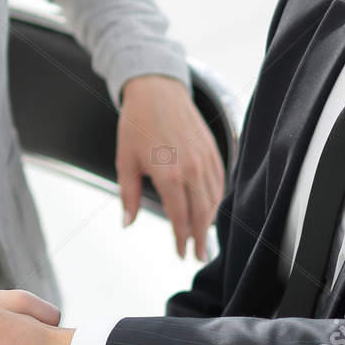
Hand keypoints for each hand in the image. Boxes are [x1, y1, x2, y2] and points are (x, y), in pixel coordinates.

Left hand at [118, 74, 224, 259]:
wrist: (157, 90)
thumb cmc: (137, 124)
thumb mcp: (125, 161)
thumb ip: (128, 195)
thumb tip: (127, 222)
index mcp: (169, 174)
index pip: (179, 218)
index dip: (180, 239)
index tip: (179, 253)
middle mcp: (192, 169)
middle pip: (201, 214)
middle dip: (200, 237)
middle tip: (197, 254)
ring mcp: (206, 159)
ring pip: (213, 199)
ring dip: (210, 221)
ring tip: (204, 237)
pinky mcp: (213, 150)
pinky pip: (219, 181)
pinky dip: (216, 198)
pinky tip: (210, 208)